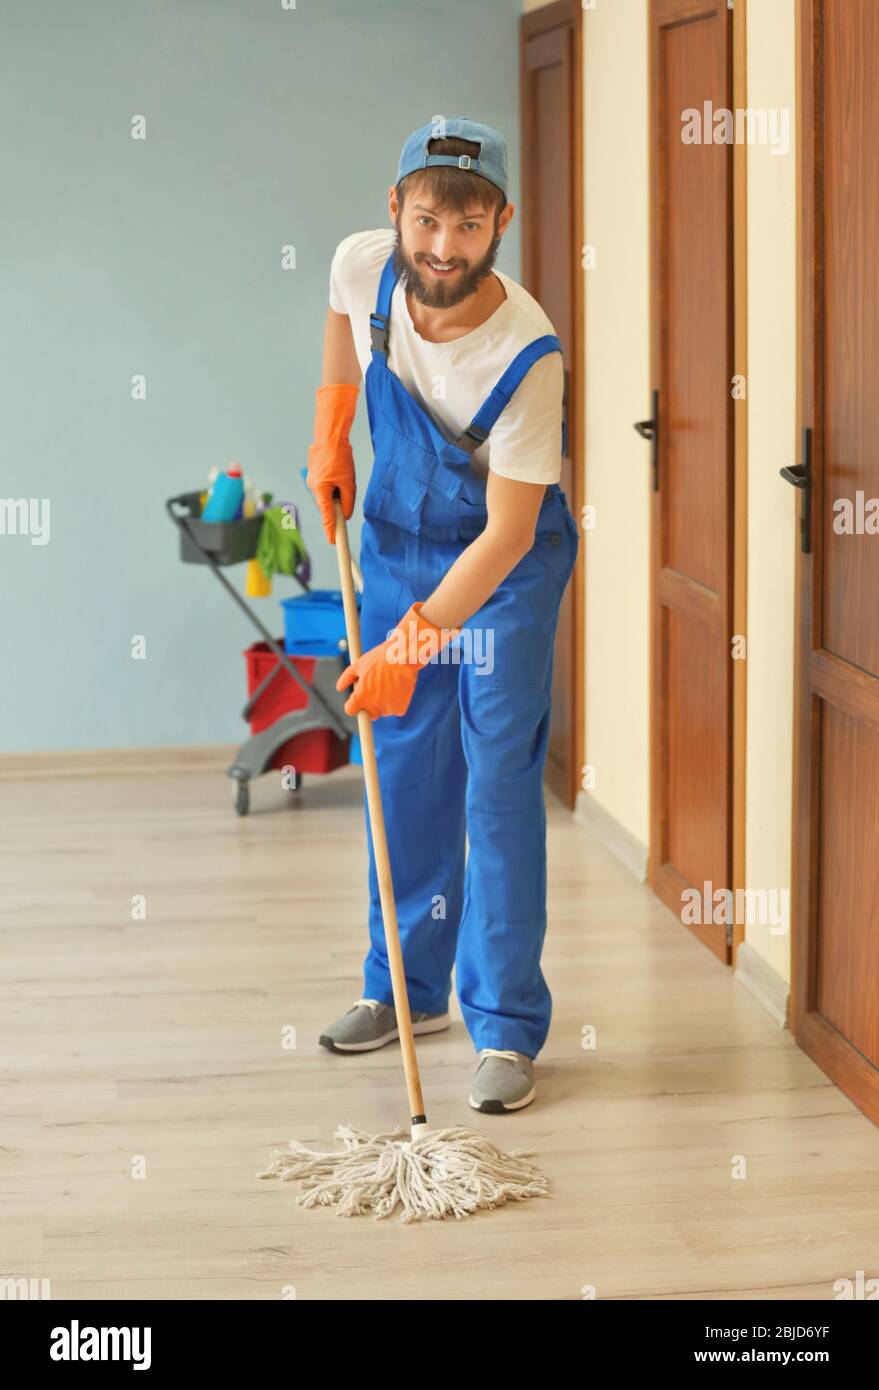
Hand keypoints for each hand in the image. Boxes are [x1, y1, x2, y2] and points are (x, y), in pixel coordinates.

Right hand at [305, 383, 358, 543]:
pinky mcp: (314, 474)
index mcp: (321, 491)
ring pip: (326, 495)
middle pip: (327, 506)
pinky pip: (324, 486)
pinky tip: (337, 471)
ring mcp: (312, 481)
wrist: (329, 436)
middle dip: (337, 504)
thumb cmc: (339, 457)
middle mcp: (314, 487)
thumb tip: (346, 514)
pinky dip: (332, 485)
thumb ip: (348, 501)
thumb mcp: (349, 482)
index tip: (333, 541)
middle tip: (345, 494)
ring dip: (336, 492)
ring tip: (342, 475)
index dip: (331, 530)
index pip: (327, 517)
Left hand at [336, 602, 460, 719]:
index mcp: (360, 697)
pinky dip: (397, 702)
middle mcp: (373, 706)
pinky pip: (396, 709)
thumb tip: (339, 688)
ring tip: (389, 682)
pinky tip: (398, 687)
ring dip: (384, 701)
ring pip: (383, 710)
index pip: (350, 710)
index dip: (353, 704)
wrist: (403, 657)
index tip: (357, 698)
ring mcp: (387, 709)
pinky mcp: (400, 709)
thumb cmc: (380, 658)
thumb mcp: (359, 664)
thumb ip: (346, 678)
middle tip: (376, 688)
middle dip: (370, 704)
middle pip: (368, 713)